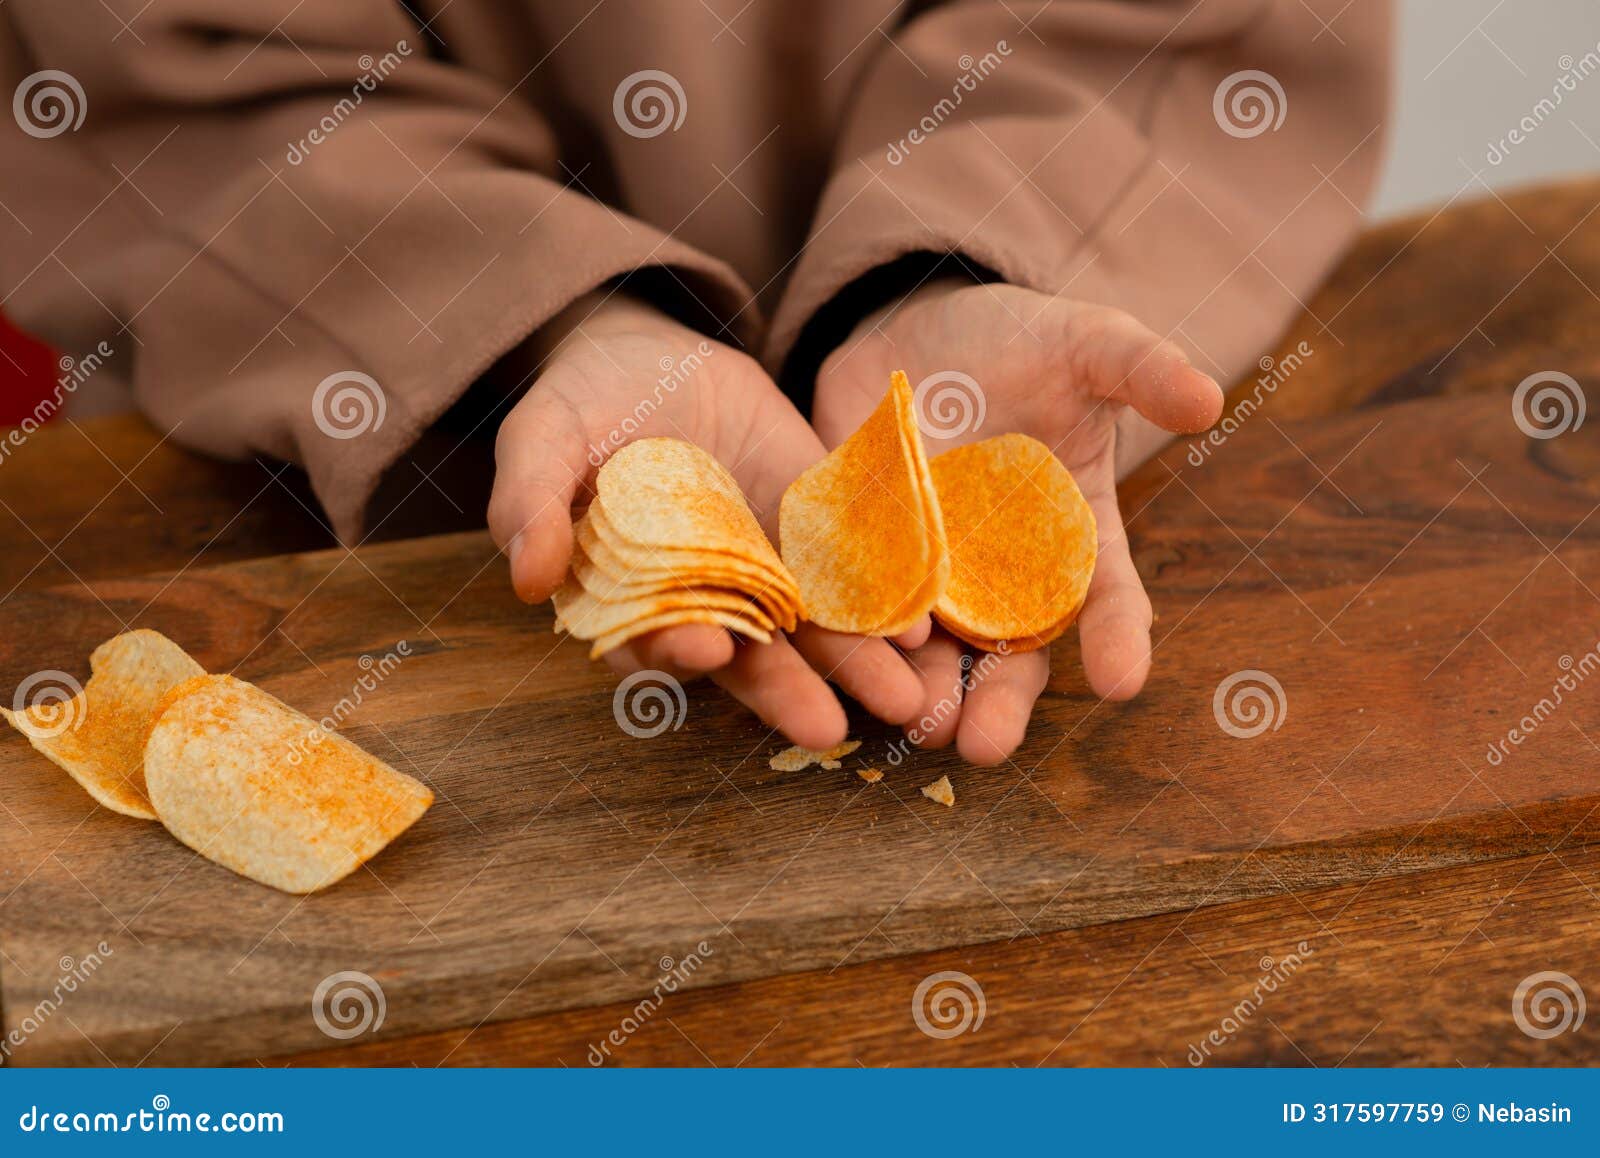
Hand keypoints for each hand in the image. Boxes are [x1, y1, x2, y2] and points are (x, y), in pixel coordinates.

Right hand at [487, 291, 929, 748]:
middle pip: (746, 657)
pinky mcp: (815, 533)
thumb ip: (532, 499)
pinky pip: (854, 572)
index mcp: (629, 598)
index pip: (650, 638)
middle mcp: (704, 601)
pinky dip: (886, 600)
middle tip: (825, 729)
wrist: (654, 356)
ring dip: (856, 667)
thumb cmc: (580, 405)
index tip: (708, 651)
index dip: (675, 648)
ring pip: (812, 631)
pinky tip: (922, 625)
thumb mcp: (544, 435)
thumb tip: (527, 579)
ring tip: (903, 702)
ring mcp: (766, 571)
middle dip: (785, 692)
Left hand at [813, 280, 1222, 763]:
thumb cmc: (1022, 345)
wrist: (917, 331)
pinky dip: (854, 631)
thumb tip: (1208, 399)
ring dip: (924, 694)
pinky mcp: (860, 556)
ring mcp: (931, 573)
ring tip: (916, 729)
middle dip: (998, 705)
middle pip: (1009, 657)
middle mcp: (1004, 574)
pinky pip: (858, 602)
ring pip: (932, 652)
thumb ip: (1141, 368)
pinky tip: (846, 660)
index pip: (1105, 600)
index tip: (1122, 681)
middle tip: (985, 747)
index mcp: (1072, 537)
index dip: (1116, 640)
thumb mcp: (1088, 344)